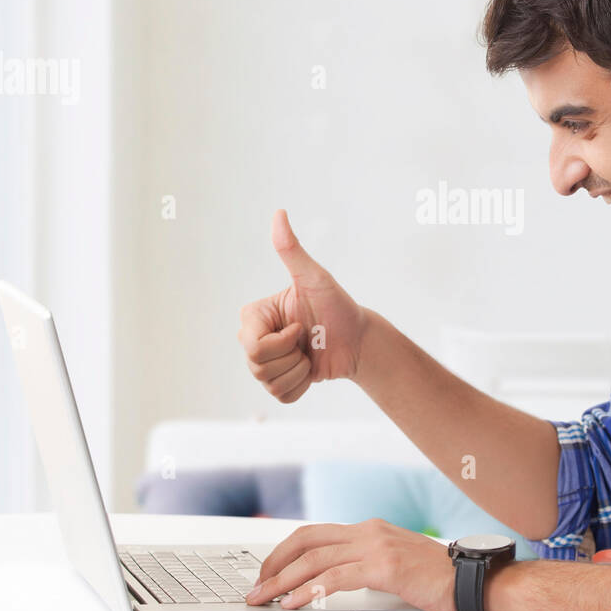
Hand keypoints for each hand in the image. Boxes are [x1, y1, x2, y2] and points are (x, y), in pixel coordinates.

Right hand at [238, 209, 368, 401]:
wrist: (357, 340)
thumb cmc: (337, 306)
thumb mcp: (314, 278)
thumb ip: (292, 250)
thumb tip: (279, 213)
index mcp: (255, 316)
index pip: (253, 345)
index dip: (282, 341)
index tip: (302, 325)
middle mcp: (255, 339)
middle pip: (257, 366)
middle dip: (291, 357)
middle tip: (307, 339)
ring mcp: (266, 363)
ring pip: (268, 383)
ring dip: (298, 371)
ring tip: (309, 354)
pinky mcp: (279, 384)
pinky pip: (281, 396)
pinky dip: (301, 386)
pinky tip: (310, 369)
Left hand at [243, 518, 457, 610]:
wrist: (473, 578)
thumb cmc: (439, 576)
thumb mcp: (397, 561)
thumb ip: (367, 562)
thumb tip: (334, 579)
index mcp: (370, 528)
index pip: (316, 533)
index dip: (286, 551)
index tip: (269, 571)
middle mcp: (369, 531)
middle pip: (307, 540)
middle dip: (275, 562)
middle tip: (257, 585)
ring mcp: (376, 546)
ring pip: (315, 559)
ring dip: (283, 580)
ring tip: (266, 597)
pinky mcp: (384, 567)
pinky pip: (335, 577)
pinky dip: (309, 589)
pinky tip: (295, 601)